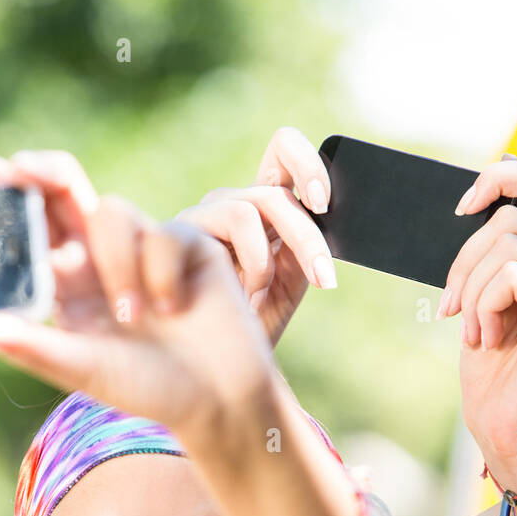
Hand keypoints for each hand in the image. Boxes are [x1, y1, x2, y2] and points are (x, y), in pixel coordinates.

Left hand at [0, 151, 276, 442]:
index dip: (10, 200)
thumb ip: (31, 346)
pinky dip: (162, 273)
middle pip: (66, 191)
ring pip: (113, 213)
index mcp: (67, 285)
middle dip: (44, 173)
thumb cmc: (148, 390)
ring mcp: (144, 247)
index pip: (33, 229)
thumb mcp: (83, 369)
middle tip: (20, 168)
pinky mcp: (187, 243)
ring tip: (134, 317)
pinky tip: (176, 309)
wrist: (219, 399)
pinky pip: (162, 233)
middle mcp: (101, 259)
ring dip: (118, 264)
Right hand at [172, 126, 336, 348]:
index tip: (325, 205)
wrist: (210, 362)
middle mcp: (234, 202)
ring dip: (268, 261)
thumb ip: (308, 248)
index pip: (285, 153)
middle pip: (276, 183)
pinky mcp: (181, 230)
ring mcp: (205, 214)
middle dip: (307, 234)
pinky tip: (243, 298)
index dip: (309, 164)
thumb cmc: (251, 323)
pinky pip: (230, 224)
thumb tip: (336, 221)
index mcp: (264, 206)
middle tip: (323, 277)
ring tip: (260, 298)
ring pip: (253, 207)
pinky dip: (249, 266)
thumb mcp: (290, 284)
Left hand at [438, 155, 516, 497]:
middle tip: (452, 309)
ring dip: (471, 291)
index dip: (501, 177)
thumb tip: (483, 195)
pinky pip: (515, 275)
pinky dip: (485, 304)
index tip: (460, 207)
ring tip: (474, 332)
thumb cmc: (496, 376)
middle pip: (511, 221)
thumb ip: (492, 257)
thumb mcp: (487, 304)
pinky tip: (487, 338)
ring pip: (509, 245)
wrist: (504, 430)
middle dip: (464, 262)